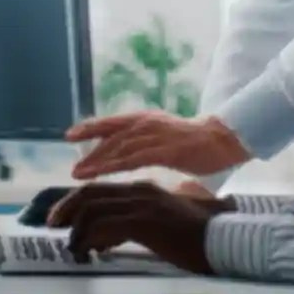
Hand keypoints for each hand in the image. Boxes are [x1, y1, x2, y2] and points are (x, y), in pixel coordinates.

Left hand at [44, 181, 233, 272]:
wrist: (221, 238)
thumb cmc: (197, 235)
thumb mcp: (162, 222)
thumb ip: (136, 223)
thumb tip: (109, 236)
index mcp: (144, 189)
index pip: (100, 189)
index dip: (75, 202)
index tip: (61, 219)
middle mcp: (140, 191)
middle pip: (90, 194)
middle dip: (66, 209)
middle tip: (53, 227)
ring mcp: (141, 204)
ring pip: (93, 209)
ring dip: (77, 230)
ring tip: (74, 248)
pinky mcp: (143, 221)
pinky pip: (104, 226)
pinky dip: (89, 239)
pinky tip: (88, 252)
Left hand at [64, 111, 250, 179]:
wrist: (223, 140)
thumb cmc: (197, 142)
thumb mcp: (166, 136)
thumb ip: (147, 143)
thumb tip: (130, 152)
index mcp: (147, 119)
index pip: (112, 122)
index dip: (90, 127)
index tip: (70, 135)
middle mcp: (147, 123)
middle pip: (110, 136)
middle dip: (89, 152)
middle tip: (72, 168)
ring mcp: (155, 136)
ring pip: (118, 148)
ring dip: (97, 161)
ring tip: (79, 174)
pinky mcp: (164, 150)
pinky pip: (133, 159)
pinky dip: (114, 165)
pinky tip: (102, 173)